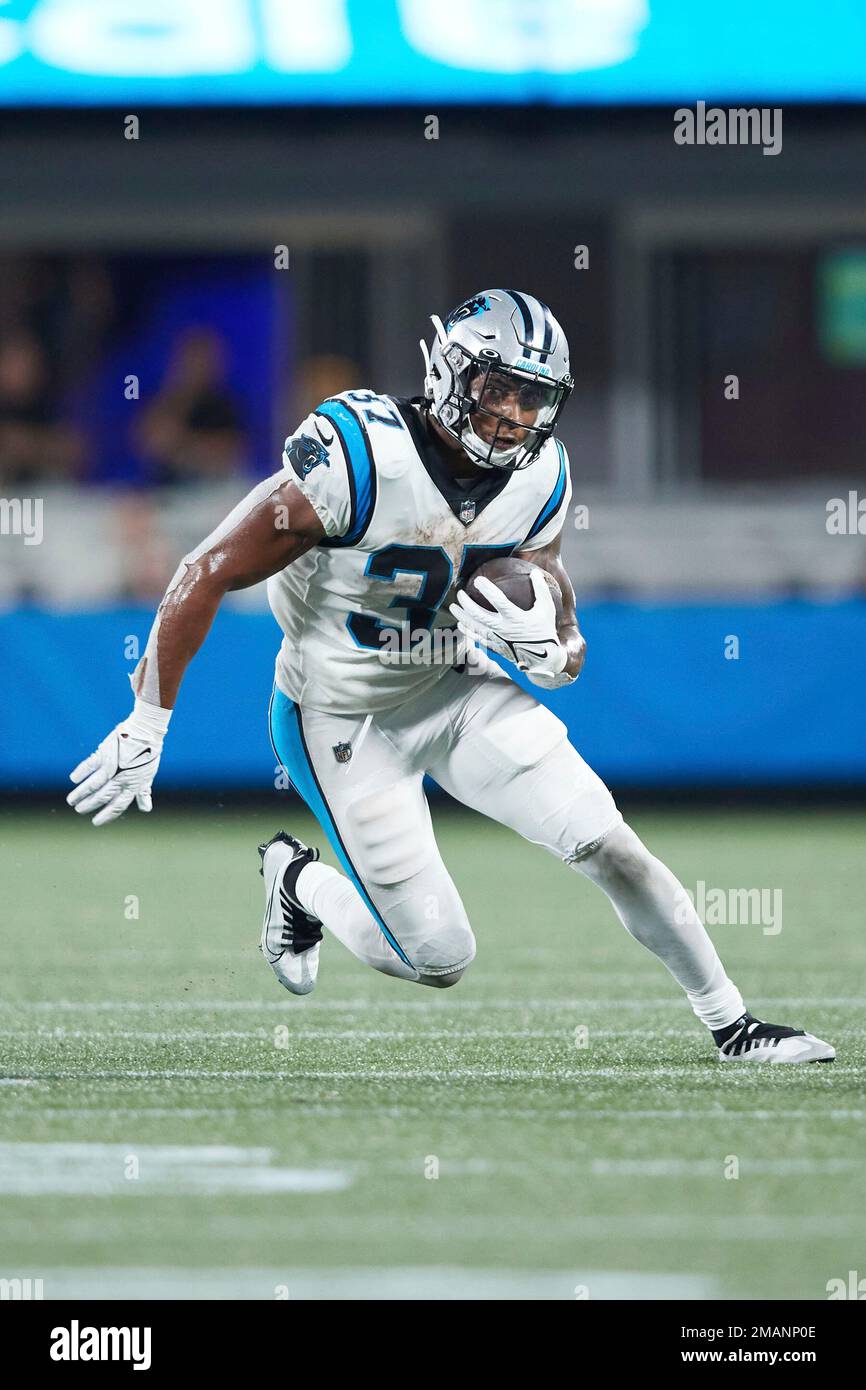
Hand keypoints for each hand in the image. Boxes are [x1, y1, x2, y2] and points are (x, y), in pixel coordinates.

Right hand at [67, 699, 170, 826]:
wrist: (145, 730)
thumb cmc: (148, 754)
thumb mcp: (148, 776)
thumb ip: (143, 793)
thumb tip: (146, 810)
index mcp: (132, 785)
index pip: (117, 806)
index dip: (106, 816)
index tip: (96, 822)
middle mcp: (121, 778)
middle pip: (102, 797)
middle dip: (89, 805)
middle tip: (79, 810)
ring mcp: (112, 766)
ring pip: (93, 784)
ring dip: (80, 794)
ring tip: (71, 801)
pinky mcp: (104, 753)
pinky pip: (89, 765)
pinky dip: (80, 772)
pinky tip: (73, 779)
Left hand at [449, 569, 568, 681]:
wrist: (544, 658)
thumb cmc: (545, 630)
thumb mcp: (547, 609)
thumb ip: (541, 590)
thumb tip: (536, 572)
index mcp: (516, 618)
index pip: (498, 601)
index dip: (487, 590)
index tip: (478, 580)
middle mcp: (504, 629)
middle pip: (480, 615)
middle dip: (467, 603)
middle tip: (460, 593)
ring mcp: (498, 640)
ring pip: (475, 628)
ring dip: (462, 617)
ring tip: (453, 607)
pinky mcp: (495, 647)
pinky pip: (477, 638)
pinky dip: (468, 631)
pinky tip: (460, 624)